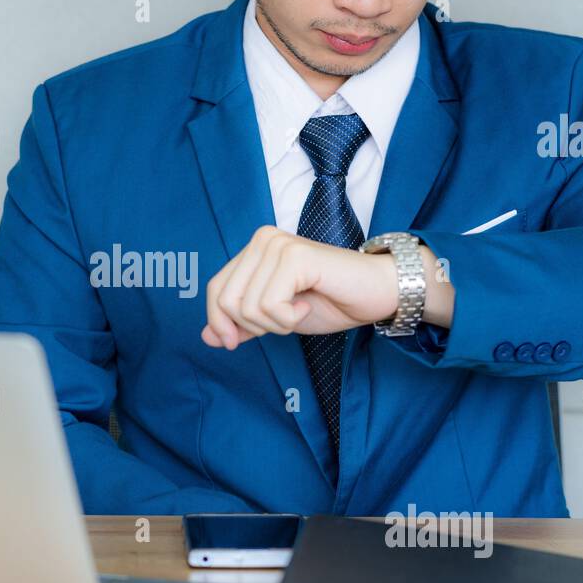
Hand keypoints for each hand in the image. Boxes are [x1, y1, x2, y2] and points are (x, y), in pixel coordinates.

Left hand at [200, 226, 398, 349]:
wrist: (376, 294)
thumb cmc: (330, 301)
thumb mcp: (275, 318)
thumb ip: (242, 324)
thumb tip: (206, 337)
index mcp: (253, 249)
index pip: (215, 288)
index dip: (219, 321)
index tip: (234, 343)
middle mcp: (262, 239)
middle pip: (225, 300)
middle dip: (252, 326)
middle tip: (284, 320)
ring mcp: (278, 244)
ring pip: (247, 306)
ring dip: (275, 324)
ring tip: (299, 311)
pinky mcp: (295, 257)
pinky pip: (269, 305)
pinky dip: (287, 318)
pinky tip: (307, 305)